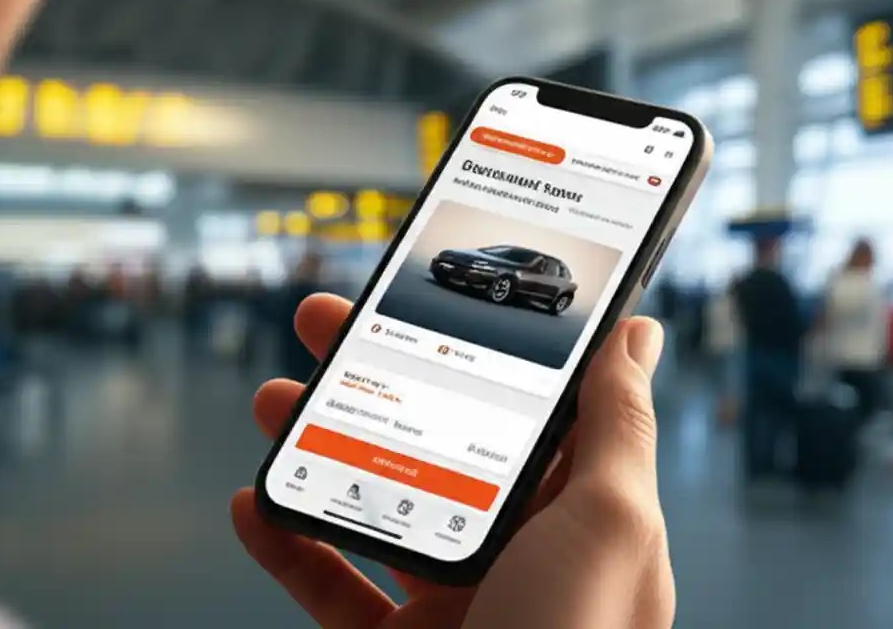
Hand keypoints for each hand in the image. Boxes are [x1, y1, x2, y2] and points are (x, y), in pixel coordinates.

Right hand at [231, 293, 674, 627]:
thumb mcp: (611, 527)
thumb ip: (619, 428)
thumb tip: (637, 334)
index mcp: (586, 523)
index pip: (536, 410)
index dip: (488, 349)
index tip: (438, 295)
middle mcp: (525, 561)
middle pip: (444, 443)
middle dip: (381, 377)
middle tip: (328, 324)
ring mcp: (457, 610)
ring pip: (379, 505)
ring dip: (321, 445)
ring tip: (277, 398)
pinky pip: (331, 589)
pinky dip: (288, 543)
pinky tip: (255, 504)